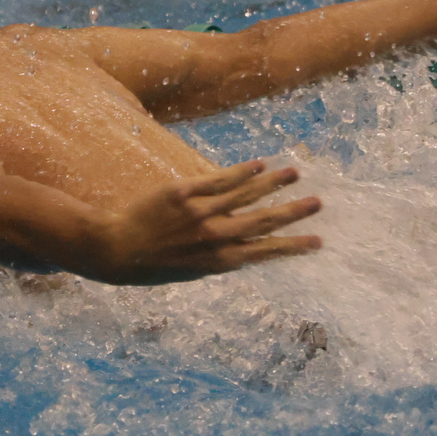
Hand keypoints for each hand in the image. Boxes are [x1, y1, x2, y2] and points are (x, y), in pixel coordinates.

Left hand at [94, 159, 321, 284]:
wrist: (117, 249)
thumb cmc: (156, 264)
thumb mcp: (194, 271)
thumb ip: (223, 258)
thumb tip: (250, 249)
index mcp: (220, 261)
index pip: (267, 251)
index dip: (294, 246)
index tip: (318, 241)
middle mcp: (215, 236)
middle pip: (264, 220)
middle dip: (293, 211)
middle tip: (318, 202)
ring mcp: (200, 213)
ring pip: (246, 194)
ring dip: (274, 183)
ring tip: (295, 173)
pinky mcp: (184, 192)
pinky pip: (220, 179)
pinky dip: (243, 171)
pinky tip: (260, 164)